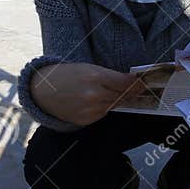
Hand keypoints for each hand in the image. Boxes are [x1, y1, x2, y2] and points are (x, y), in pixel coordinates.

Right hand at [31, 62, 145, 126]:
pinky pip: (103, 114)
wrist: (43, 90)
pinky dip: (104, 108)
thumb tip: (133, 83)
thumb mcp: (89, 68)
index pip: (125, 83)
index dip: (138, 84)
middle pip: (123, 96)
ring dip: (118, 100)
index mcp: (95, 76)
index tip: (146, 84)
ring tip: (115, 94)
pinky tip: (97, 102)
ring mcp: (89, 109)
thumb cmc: (67, 75)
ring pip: (114, 105)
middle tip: (142, 90)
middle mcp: (94, 94)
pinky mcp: (86, 120)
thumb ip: (111, 76)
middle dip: (132, 93)